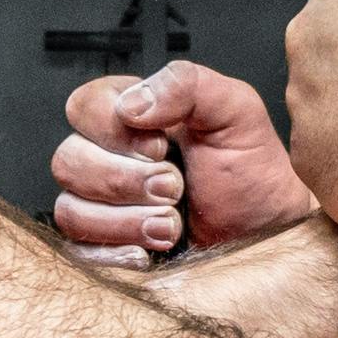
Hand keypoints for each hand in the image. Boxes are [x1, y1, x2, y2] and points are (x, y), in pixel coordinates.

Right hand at [52, 61, 311, 267]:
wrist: (269, 232)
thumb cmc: (251, 171)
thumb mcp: (235, 110)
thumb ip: (186, 84)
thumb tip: (131, 105)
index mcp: (131, 115)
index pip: (83, 107)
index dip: (114, 130)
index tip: (163, 145)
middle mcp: (107, 157)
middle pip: (68, 161)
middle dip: (126, 180)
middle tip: (175, 188)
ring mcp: (101, 205)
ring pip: (69, 209)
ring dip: (125, 220)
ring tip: (171, 225)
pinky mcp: (104, 247)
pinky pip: (76, 251)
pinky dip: (113, 253)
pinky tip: (149, 252)